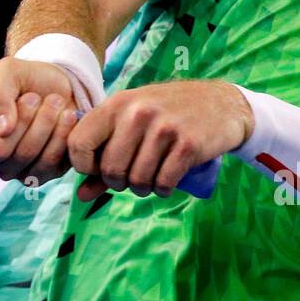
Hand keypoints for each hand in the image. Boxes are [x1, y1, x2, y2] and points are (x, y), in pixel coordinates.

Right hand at [0, 56, 80, 186]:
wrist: (63, 85)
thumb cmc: (28, 79)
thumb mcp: (9, 72)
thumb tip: (1, 129)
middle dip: (21, 120)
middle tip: (33, 97)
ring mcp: (15, 168)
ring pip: (25, 156)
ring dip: (44, 124)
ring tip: (54, 101)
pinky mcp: (42, 174)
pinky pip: (49, 164)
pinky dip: (60, 136)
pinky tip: (66, 117)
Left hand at [68, 80, 252, 201]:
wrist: (220, 103)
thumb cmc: (167, 114)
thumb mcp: (131, 125)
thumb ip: (103, 159)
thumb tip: (80, 196)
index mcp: (116, 104)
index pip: (78, 144)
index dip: (84, 166)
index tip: (100, 169)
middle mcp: (138, 113)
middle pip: (110, 170)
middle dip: (119, 183)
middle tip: (133, 176)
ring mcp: (164, 127)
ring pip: (138, 181)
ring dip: (143, 188)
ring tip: (152, 177)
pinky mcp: (188, 144)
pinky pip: (163, 183)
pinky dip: (163, 189)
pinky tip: (167, 180)